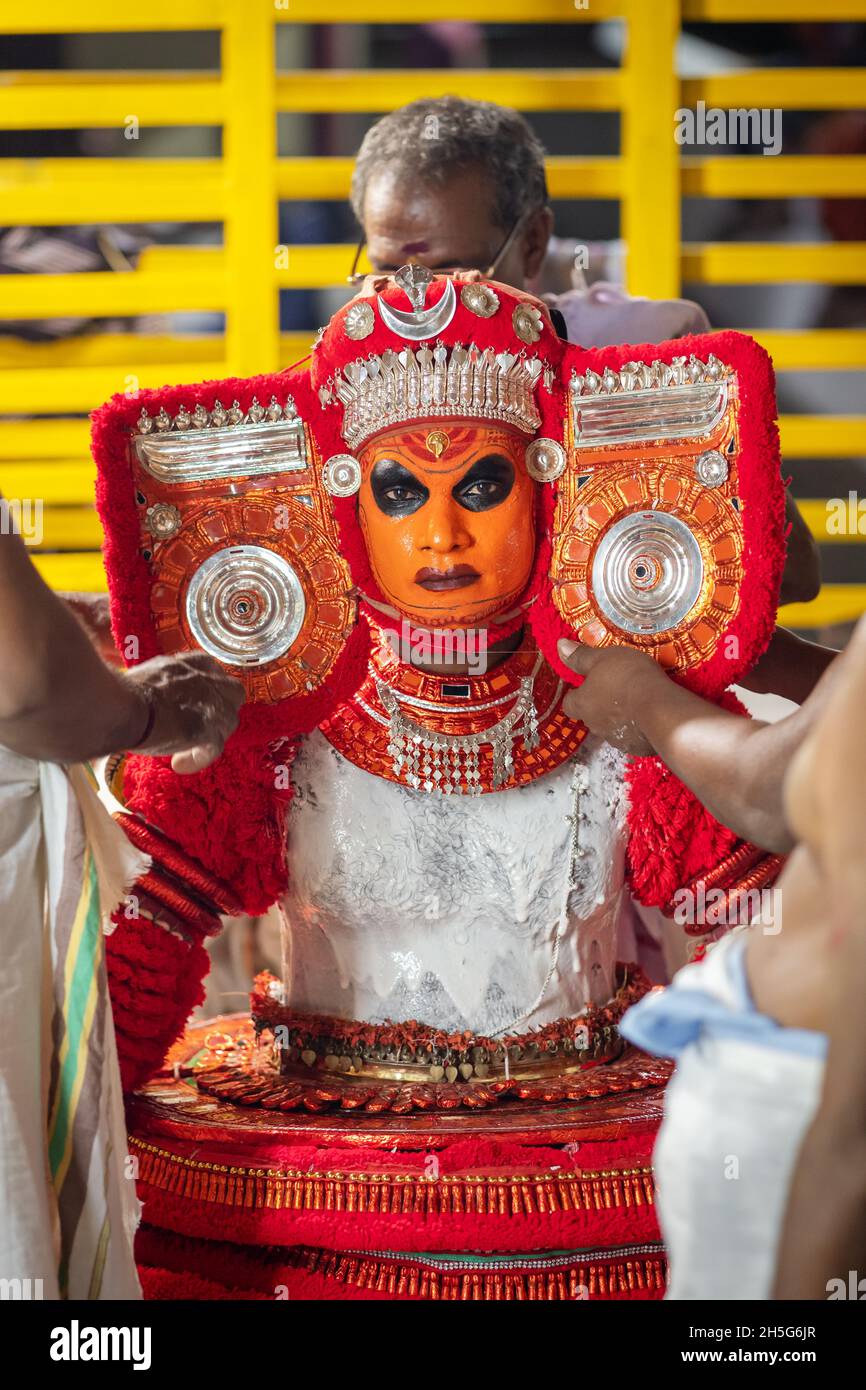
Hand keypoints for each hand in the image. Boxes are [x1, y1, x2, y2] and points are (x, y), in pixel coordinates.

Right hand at [124, 651, 243, 773]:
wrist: (118, 707)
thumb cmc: (122, 692)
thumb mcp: (150, 673)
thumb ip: (166, 681)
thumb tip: (159, 695)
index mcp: (193, 663)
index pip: (214, 673)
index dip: (208, 690)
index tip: (194, 703)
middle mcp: (208, 680)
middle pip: (233, 694)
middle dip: (222, 708)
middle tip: (201, 724)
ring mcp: (211, 705)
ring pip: (228, 723)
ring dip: (211, 736)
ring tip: (185, 748)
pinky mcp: (207, 731)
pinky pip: (214, 748)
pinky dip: (197, 759)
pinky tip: (179, 764)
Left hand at [558, 639, 665, 755]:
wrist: (661, 709)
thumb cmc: (628, 678)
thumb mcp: (603, 658)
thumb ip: (581, 656)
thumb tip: (560, 646)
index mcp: (582, 705)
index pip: (569, 703)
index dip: (577, 694)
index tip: (587, 684)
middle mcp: (594, 726)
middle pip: (590, 715)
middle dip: (599, 705)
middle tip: (616, 689)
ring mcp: (615, 739)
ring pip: (611, 727)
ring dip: (619, 717)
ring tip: (636, 701)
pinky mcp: (637, 748)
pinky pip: (633, 736)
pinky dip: (637, 727)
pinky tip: (649, 715)